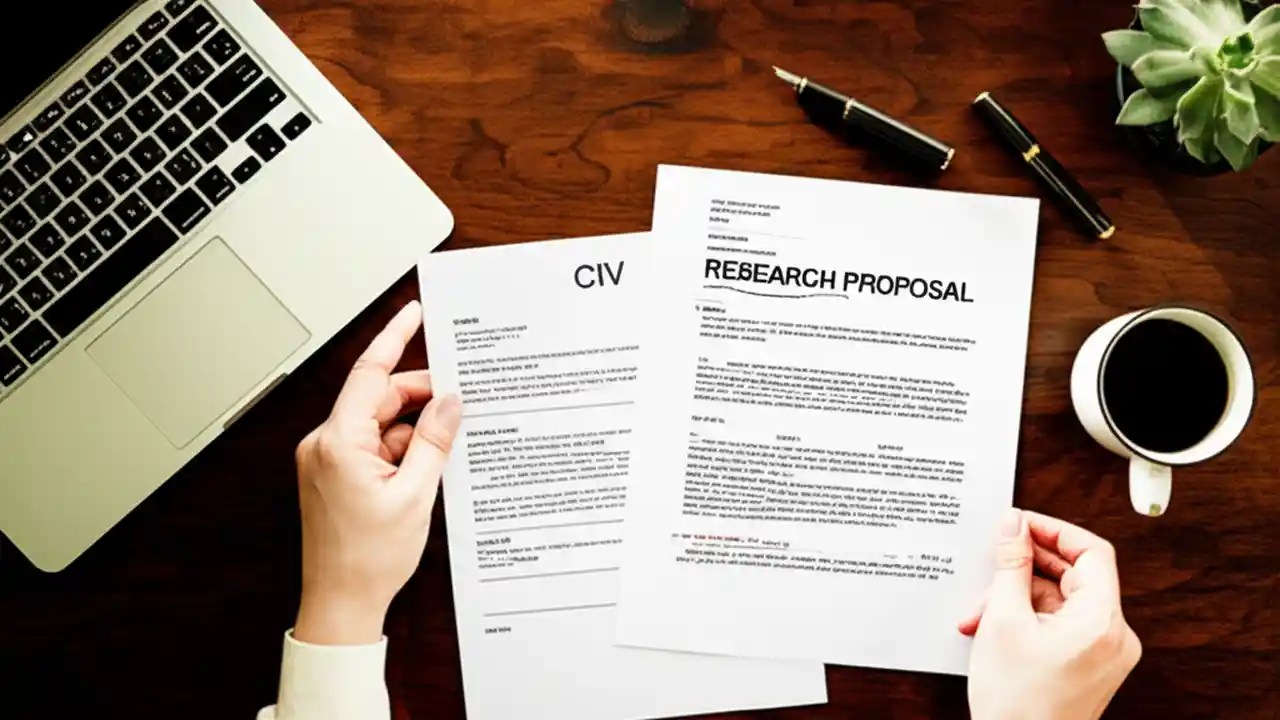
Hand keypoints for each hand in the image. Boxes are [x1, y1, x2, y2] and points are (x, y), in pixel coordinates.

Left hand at [293, 302, 461, 644]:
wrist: (340, 604)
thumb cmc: (368, 560)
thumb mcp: (415, 494)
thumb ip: (434, 441)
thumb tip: (449, 401)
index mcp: (338, 441)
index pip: (369, 372)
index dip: (395, 337)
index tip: (414, 312)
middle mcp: (325, 444)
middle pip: (379, 399)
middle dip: (420, 399)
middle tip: (461, 403)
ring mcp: (327, 460)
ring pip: (379, 424)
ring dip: (413, 432)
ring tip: (445, 452)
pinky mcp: (334, 476)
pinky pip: (373, 446)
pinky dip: (401, 451)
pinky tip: (427, 469)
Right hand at [959, 509, 1141, 719]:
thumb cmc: (1017, 706)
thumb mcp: (1003, 620)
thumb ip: (1010, 565)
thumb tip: (1012, 525)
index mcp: (1103, 622)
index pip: (1091, 551)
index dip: (1052, 530)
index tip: (1019, 523)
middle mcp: (1113, 636)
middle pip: (1074, 575)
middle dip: (1025, 569)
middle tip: (993, 561)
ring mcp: (1103, 652)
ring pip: (1061, 600)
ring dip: (1018, 597)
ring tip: (980, 612)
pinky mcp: (1089, 664)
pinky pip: (1060, 622)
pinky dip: (1027, 618)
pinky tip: (993, 626)